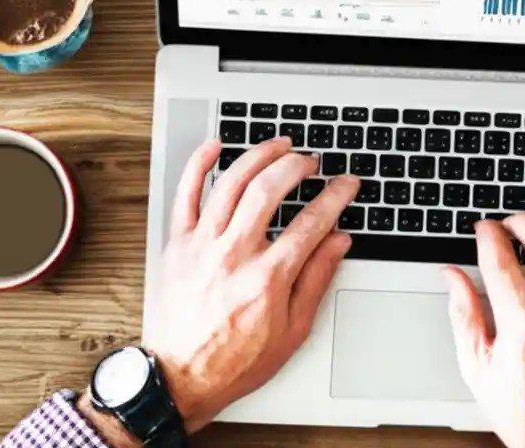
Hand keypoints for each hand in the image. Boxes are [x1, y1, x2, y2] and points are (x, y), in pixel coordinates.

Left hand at [124, 137, 354, 435]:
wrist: (180, 378)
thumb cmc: (234, 361)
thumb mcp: (292, 331)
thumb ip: (316, 279)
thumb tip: (338, 242)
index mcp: (267, 278)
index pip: (311, 222)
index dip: (335, 197)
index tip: (346, 185)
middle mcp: (233, 255)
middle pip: (269, 189)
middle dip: (297, 166)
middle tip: (311, 162)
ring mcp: (201, 246)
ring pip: (231, 183)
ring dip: (258, 155)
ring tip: (278, 146)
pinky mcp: (177, 244)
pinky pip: (185, 194)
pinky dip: (198, 164)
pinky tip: (216, 146)